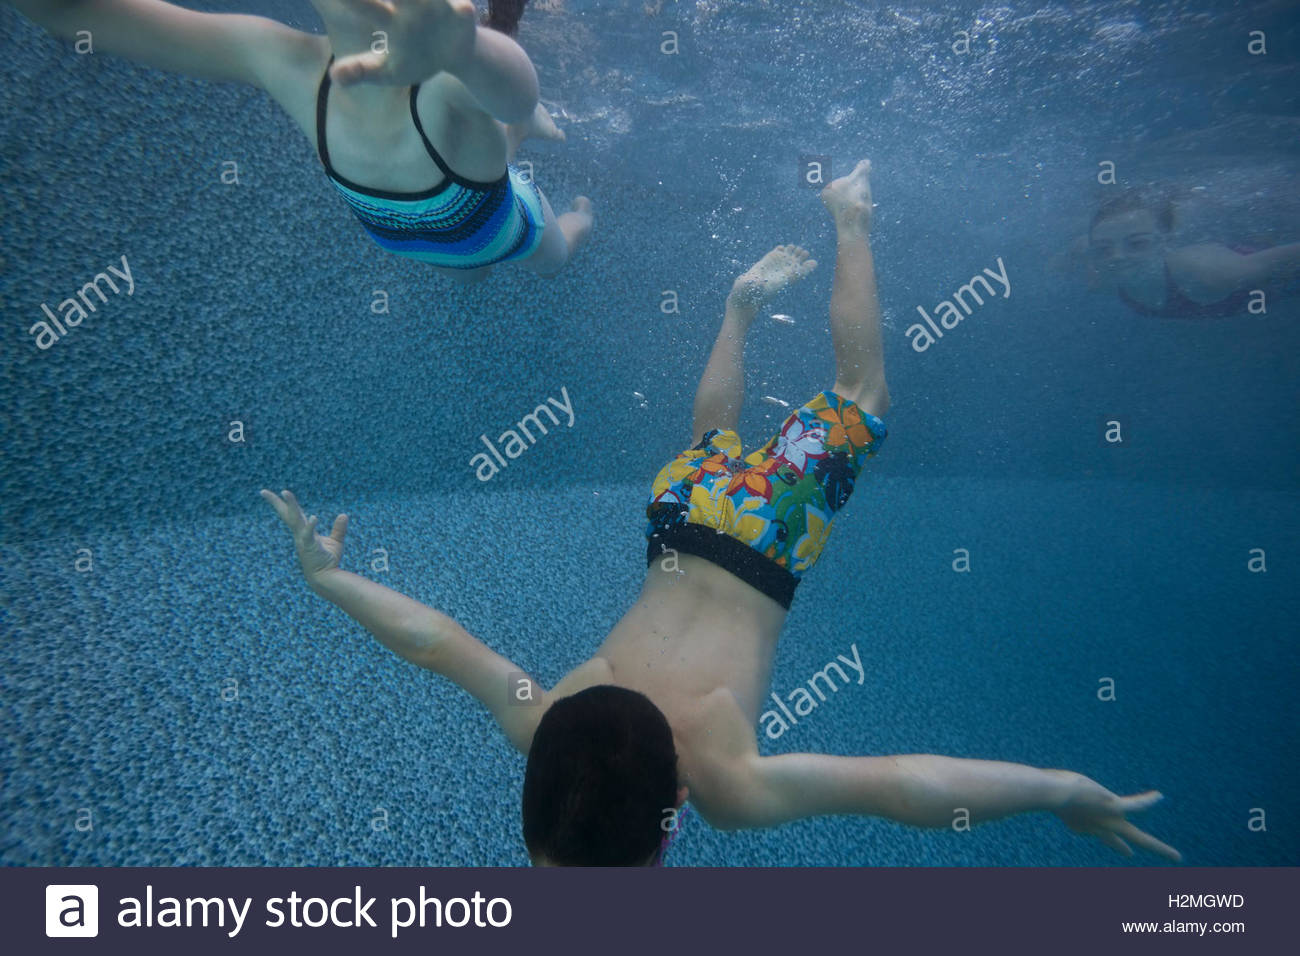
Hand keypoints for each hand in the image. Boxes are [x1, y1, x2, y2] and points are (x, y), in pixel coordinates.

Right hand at [260, 488, 348, 585]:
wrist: (326, 577)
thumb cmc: (327, 561)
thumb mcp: (335, 542)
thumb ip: (338, 529)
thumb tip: (343, 515)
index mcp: (303, 532)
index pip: (293, 515)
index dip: (287, 504)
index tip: (280, 492)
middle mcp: (299, 534)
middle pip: (287, 515)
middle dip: (275, 503)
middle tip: (263, 491)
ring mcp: (303, 540)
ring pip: (295, 520)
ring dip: (291, 506)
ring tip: (285, 492)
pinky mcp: (309, 547)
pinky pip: (308, 535)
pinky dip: (310, 526)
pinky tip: (314, 517)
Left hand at [330, 0, 477, 86]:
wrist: (454, 51)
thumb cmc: (415, 57)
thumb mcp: (388, 70)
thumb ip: (361, 70)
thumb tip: (334, 76)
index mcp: (387, 16)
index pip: (364, 5)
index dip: (351, 2)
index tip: (339, 0)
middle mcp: (409, 4)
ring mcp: (436, 5)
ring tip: (430, 3)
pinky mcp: (462, 12)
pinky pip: (462, 7)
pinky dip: (461, 8)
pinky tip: (463, 8)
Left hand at [1053, 773, 1181, 861]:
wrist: (1053, 794)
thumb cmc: (1046, 789)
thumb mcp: (1051, 790)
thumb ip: (1050, 790)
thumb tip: (1039, 786)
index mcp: (1081, 824)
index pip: (1101, 835)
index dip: (1114, 843)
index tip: (1126, 851)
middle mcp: (1097, 826)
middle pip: (1118, 841)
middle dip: (1128, 849)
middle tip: (1134, 857)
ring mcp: (1108, 820)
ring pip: (1138, 837)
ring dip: (1158, 848)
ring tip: (1175, 857)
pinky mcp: (1116, 807)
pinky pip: (1138, 805)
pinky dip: (1148, 800)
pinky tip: (1159, 796)